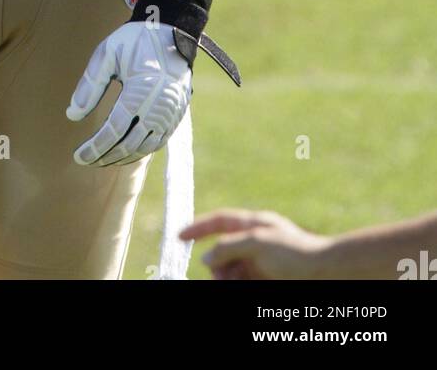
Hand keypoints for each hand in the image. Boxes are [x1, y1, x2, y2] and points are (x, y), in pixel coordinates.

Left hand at [67, 20, 191, 165]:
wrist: (172, 30)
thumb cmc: (135, 40)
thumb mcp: (107, 54)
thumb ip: (90, 85)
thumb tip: (72, 115)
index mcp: (141, 90)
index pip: (114, 129)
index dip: (95, 146)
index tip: (78, 156)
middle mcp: (159, 106)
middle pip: (129, 143)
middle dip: (105, 155)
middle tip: (86, 160)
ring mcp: (171, 112)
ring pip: (144, 147)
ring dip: (122, 157)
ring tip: (102, 159)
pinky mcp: (177, 114)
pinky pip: (158, 142)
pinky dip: (140, 151)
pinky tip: (125, 152)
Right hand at [180, 209, 331, 279]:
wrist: (328, 274)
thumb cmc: (297, 253)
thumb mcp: (257, 243)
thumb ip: (228, 247)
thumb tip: (207, 259)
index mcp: (254, 225)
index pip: (219, 221)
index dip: (197, 227)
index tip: (178, 238)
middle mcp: (255, 242)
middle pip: (222, 252)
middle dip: (217, 264)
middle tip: (224, 276)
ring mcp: (260, 263)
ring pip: (230, 271)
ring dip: (226, 278)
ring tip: (235, 282)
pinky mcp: (265, 279)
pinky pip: (240, 281)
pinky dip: (234, 283)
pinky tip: (240, 285)